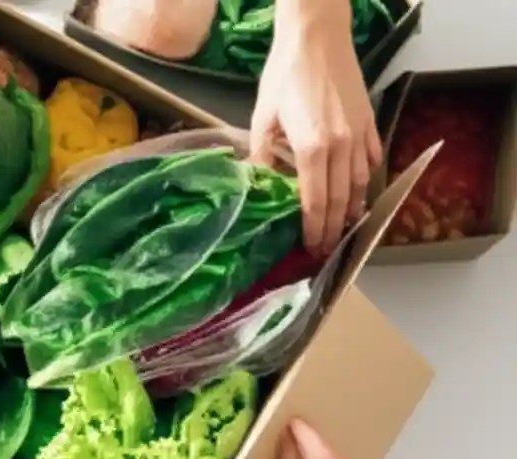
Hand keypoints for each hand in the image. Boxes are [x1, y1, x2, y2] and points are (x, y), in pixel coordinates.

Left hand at [250, 0, 381, 256]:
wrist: (316, 38)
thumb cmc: (285, 74)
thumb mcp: (263, 118)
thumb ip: (263, 156)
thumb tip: (257, 185)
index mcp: (312, 149)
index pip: (314, 202)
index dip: (313, 228)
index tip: (312, 248)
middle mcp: (341, 147)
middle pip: (340, 199)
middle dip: (333, 228)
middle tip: (326, 248)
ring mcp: (359, 134)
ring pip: (361, 182)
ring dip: (353, 208)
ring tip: (343, 227)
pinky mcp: (369, 121)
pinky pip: (372, 158)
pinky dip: (367, 179)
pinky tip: (359, 190)